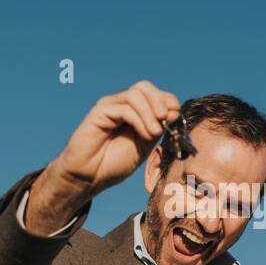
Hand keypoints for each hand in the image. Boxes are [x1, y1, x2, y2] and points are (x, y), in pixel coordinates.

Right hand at [28, 81, 180, 231]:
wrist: (89, 177)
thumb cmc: (113, 164)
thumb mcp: (144, 146)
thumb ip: (157, 128)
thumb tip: (173, 111)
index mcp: (134, 112)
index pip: (154, 94)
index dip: (168, 101)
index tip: (176, 117)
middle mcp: (121, 105)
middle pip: (144, 87)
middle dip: (160, 100)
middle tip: (167, 118)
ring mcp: (110, 106)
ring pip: (136, 94)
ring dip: (150, 112)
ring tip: (154, 133)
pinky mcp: (100, 111)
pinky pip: (124, 107)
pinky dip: (140, 119)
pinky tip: (145, 134)